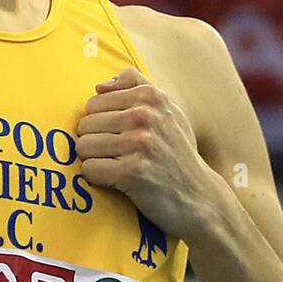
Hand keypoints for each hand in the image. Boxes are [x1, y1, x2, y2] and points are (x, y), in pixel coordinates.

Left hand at [74, 65, 222, 241]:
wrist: (199, 195)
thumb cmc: (176, 151)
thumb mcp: (168, 110)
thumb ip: (136, 86)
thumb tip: (98, 87)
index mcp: (150, 96)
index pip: (94, 103)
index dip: (100, 123)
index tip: (119, 136)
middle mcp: (145, 116)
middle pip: (85, 125)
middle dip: (95, 142)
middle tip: (118, 155)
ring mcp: (139, 144)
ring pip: (83, 147)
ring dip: (94, 160)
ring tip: (117, 166)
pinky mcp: (132, 172)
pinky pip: (88, 169)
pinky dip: (97, 178)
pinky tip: (117, 180)